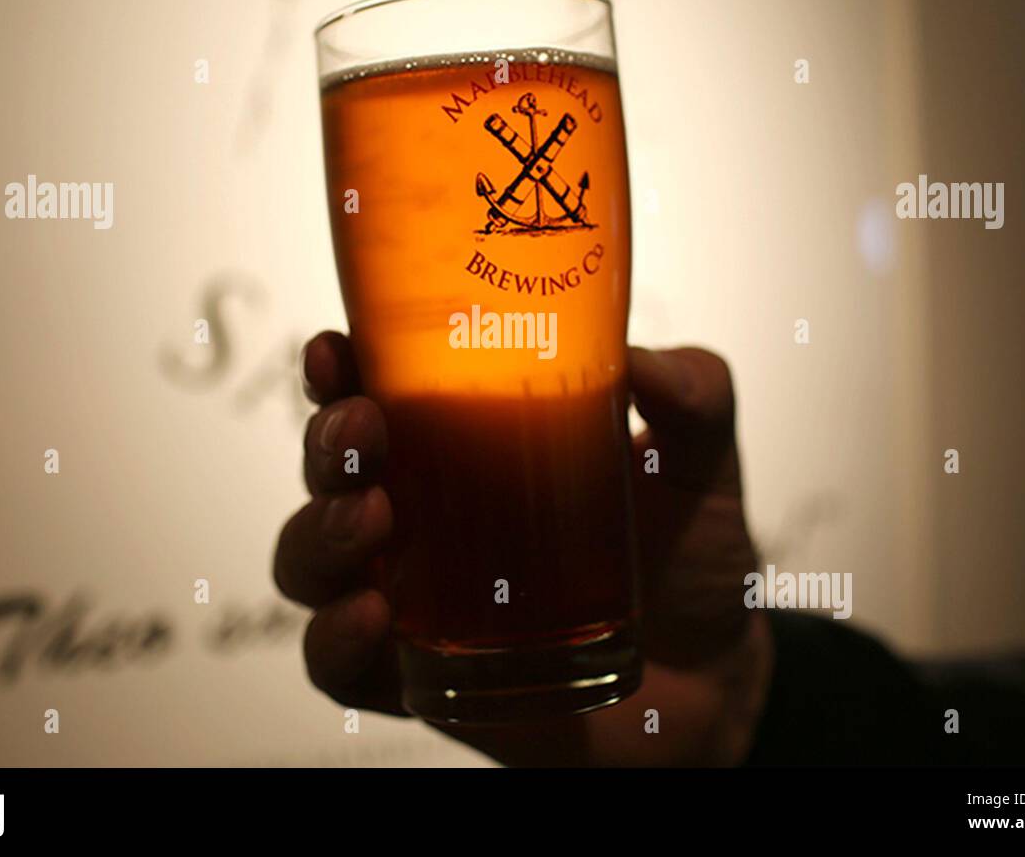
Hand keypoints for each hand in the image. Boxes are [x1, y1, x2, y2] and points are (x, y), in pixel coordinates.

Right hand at [274, 331, 771, 766]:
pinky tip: (370, 616)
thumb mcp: (696, 455)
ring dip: (321, 532)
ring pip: (312, 558)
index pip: (378, 391)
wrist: (713, 675)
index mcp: (466, 444)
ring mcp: (412, 595)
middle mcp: (423, 512)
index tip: (335, 347)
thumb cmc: (685, 551)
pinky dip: (333, 638)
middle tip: (365, 431)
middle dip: (328, 442)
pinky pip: (337, 663)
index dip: (339, 367)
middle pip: (333, 469)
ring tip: (372, 520)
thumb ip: (690, 394)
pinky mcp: (416, 677)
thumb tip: (643, 364)